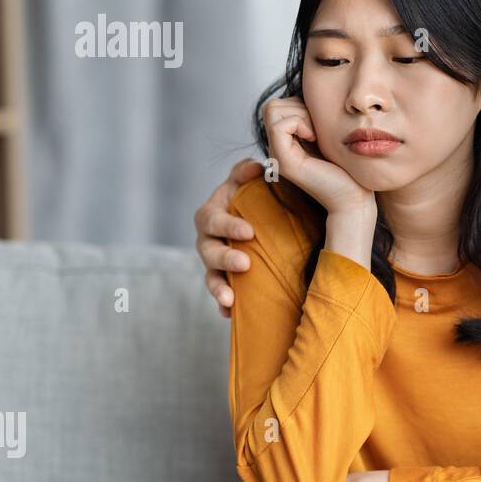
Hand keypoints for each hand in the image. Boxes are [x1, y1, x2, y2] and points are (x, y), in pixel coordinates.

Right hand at [195, 157, 264, 318]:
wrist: (271, 221)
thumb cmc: (263, 197)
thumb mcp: (257, 182)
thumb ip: (252, 173)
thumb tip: (257, 167)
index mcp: (214, 212)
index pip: (213, 218)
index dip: (228, 225)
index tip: (249, 232)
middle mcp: (209, 237)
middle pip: (209, 249)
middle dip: (225, 256)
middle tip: (245, 263)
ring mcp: (215, 261)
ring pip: (211, 275)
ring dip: (219, 286)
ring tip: (230, 298)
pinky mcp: (224, 280)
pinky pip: (220, 295)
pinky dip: (224, 305)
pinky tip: (230, 314)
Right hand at [263, 97, 376, 220]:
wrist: (354, 198)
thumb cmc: (349, 168)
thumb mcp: (329, 135)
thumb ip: (315, 119)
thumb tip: (311, 95)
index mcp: (287, 143)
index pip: (278, 106)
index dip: (300, 104)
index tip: (320, 123)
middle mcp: (278, 149)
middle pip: (272, 105)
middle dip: (298, 106)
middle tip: (318, 127)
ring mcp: (278, 156)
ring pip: (273, 111)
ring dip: (300, 113)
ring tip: (317, 133)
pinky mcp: (284, 162)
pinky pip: (280, 125)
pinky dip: (299, 123)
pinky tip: (315, 138)